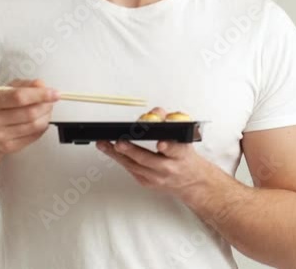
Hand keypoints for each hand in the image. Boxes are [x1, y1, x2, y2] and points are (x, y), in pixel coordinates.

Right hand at [0, 78, 59, 154]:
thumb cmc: (0, 107)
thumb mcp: (9, 89)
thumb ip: (25, 85)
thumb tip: (40, 85)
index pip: (19, 97)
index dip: (40, 95)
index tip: (54, 93)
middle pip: (29, 113)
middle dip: (46, 106)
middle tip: (51, 101)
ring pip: (34, 125)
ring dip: (46, 116)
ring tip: (45, 111)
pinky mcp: (7, 147)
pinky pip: (34, 136)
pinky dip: (42, 127)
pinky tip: (38, 121)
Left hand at [96, 107, 215, 200]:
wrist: (191, 182)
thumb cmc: (185, 157)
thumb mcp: (185, 136)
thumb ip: (172, 120)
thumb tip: (155, 113)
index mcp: (182, 155)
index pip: (176, 150)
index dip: (168, 147)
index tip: (161, 144)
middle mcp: (170, 168)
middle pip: (148, 160)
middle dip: (132, 151)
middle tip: (119, 142)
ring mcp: (157, 178)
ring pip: (134, 166)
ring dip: (117, 155)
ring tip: (104, 144)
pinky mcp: (147, 183)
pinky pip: (131, 170)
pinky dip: (120, 159)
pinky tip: (110, 151)